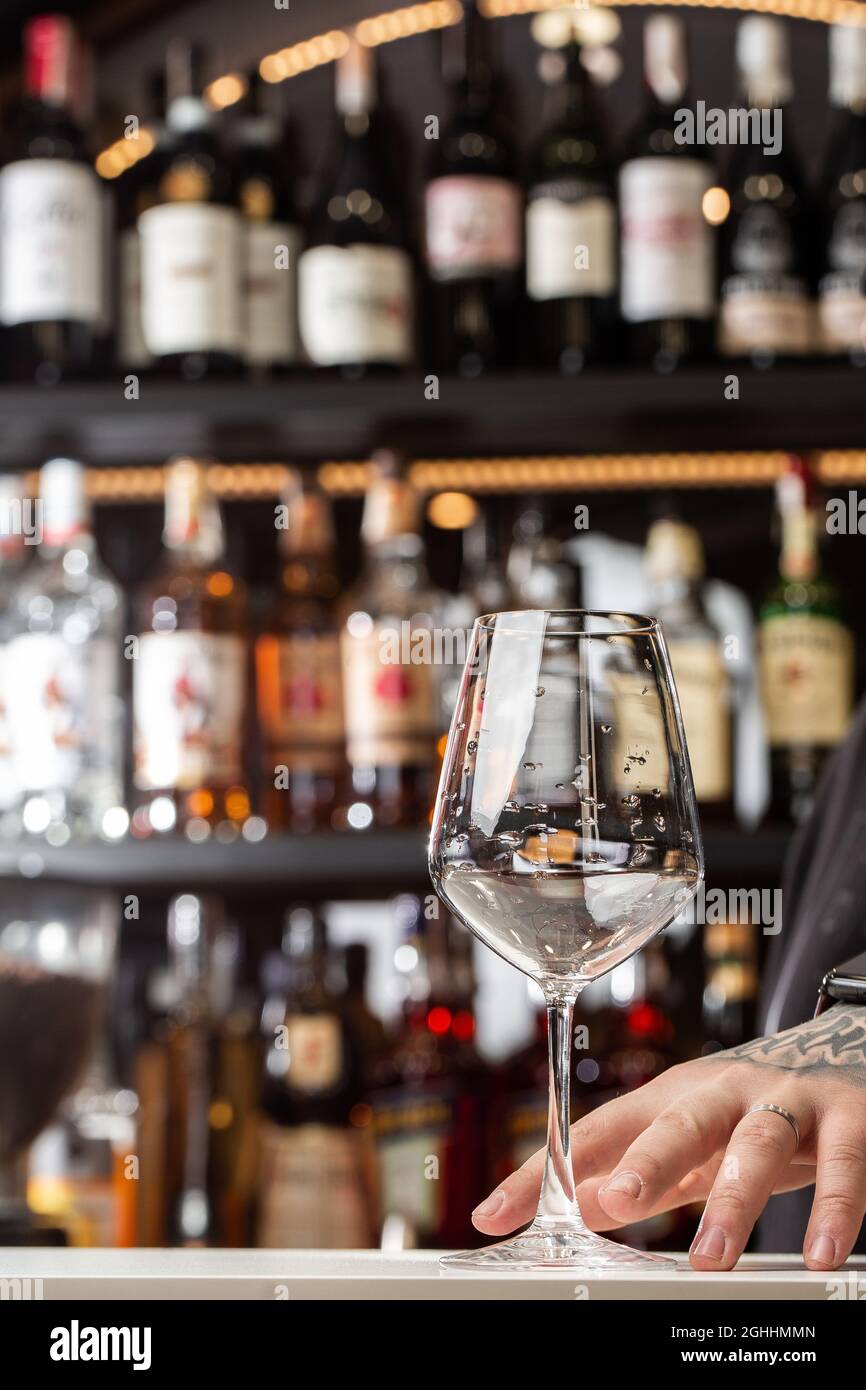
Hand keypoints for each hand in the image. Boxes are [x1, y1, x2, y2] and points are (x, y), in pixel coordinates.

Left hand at [474, 1003, 865, 1269]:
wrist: (842, 1074)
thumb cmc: (746, 1119)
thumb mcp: (684, 1149)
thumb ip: (629, 1180)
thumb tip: (559, 1215)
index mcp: (668, 1099)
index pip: (595, 1132)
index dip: (543, 1172)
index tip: (494, 1213)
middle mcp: (720, 1091)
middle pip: (677, 1120)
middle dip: (643, 1160)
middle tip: (614, 1202)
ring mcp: (783, 1099)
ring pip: (755, 1140)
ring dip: (734, 1200)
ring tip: (711, 1259)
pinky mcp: (843, 1117)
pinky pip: (840, 1161)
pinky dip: (833, 1205)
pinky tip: (819, 1252)